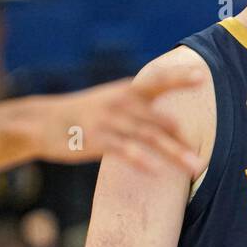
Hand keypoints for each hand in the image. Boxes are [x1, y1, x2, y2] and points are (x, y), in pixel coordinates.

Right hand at [37, 68, 204, 174]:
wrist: (41, 122)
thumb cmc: (84, 115)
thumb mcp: (112, 101)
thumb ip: (141, 106)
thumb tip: (172, 121)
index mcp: (128, 91)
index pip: (158, 82)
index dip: (179, 78)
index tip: (202, 75)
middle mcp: (122, 103)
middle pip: (160, 120)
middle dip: (183, 139)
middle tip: (205, 157)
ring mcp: (109, 121)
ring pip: (148, 137)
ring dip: (173, 153)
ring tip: (194, 167)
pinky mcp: (96, 139)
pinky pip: (124, 150)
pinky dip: (141, 159)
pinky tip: (157, 170)